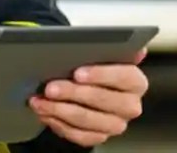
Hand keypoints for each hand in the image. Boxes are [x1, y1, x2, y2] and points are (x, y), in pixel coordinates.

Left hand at [30, 48, 148, 147]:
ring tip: (41, 101)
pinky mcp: (99, 137)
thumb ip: (108, 47)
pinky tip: (46, 113)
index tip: (78, 73)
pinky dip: (59, 123)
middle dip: (73, 93)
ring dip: (60, 110)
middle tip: (51, 87)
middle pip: (103, 100)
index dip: (100, 75)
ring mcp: (115, 124)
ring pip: (87, 120)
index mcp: (136, 82)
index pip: (124, 77)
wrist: (89, 88)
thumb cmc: (96, 68)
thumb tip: (119, 39)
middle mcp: (130, 106)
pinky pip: (78, 135)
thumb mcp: (102, 54)